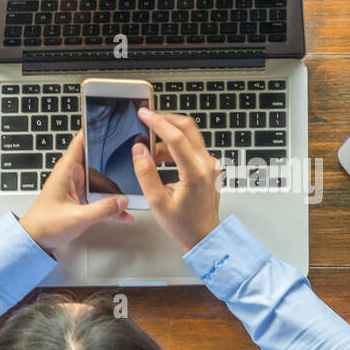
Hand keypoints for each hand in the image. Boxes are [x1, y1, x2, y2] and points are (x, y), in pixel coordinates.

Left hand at [18, 130, 131, 251]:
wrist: (35, 241)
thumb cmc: (45, 225)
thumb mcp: (78, 218)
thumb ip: (103, 209)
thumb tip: (123, 201)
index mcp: (66, 170)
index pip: (81, 141)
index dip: (95, 129)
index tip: (112, 123)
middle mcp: (72, 175)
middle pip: (99, 163)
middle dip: (115, 169)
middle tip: (134, 171)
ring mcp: (77, 186)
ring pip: (103, 182)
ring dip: (115, 193)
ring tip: (127, 203)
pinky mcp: (81, 198)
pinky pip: (100, 196)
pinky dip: (110, 204)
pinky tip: (121, 213)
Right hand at [131, 108, 223, 250]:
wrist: (203, 235)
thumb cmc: (183, 224)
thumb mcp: (157, 201)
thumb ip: (146, 173)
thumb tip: (139, 150)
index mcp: (195, 172)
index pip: (176, 137)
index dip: (158, 123)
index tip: (144, 114)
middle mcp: (207, 164)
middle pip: (187, 127)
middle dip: (165, 120)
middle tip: (147, 119)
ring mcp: (209, 163)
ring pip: (189, 135)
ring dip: (168, 135)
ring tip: (149, 149)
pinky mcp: (207, 165)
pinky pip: (191, 146)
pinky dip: (174, 146)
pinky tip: (160, 157)